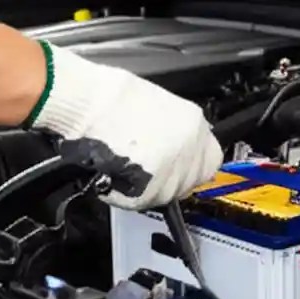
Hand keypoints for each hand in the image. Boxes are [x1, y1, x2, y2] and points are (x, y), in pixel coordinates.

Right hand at [27, 43, 221, 208]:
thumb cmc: (112, 97)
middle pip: (188, 182)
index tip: (178, 167)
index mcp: (194, 123)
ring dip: (147, 188)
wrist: (88, 103)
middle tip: (145, 171)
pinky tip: (114, 177)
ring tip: (125, 169)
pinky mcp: (150, 185)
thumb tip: (175, 144)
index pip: (211, 161)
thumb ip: (175, 130)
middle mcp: (189, 147)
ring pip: (166, 194)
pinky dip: (127, 195)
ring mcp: (172, 167)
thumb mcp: (159, 106)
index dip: (192, 167)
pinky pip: (142, 201)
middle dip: (168, 180)